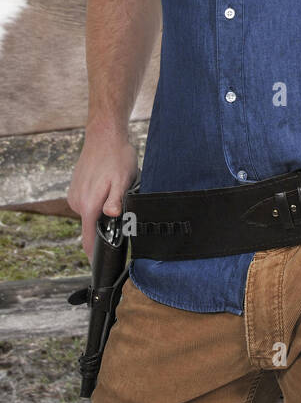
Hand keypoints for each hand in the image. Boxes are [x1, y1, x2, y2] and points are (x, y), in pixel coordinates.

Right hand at [67, 127, 138, 262]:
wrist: (104, 135)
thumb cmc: (117, 157)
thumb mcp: (123, 180)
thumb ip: (116, 200)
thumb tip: (111, 215)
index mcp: (88, 205)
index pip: (88, 240)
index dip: (95, 255)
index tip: (100, 266)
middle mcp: (77, 203)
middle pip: (92, 227)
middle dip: (107, 225)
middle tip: (124, 207)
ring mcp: (75, 196)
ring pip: (91, 214)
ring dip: (103, 210)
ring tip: (116, 190)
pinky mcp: (76, 189)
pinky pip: (88, 203)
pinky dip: (98, 201)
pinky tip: (108, 186)